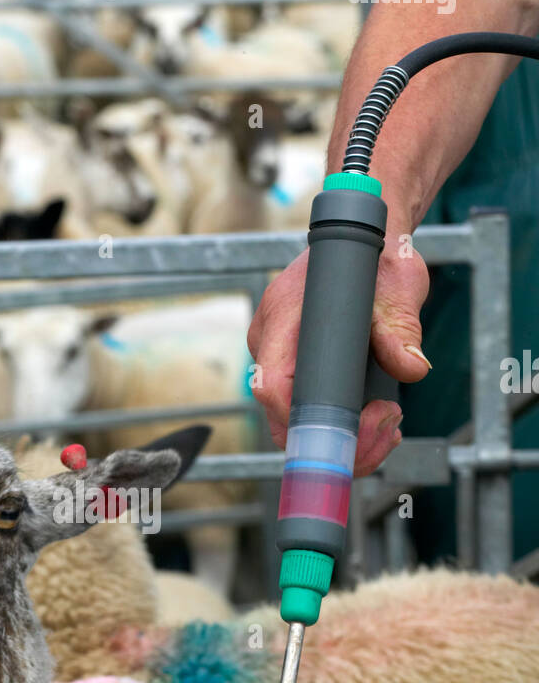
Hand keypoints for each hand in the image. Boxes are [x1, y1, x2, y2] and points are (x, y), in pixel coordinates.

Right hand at [247, 236, 430, 476]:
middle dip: (335, 438)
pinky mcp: (295, 370)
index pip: (271, 385)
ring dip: (345, 436)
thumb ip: (401, 328)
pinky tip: (378, 424)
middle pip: (284, 416)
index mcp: (282, 316)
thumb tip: (411, 368)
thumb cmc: (378, 258)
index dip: (306, 419)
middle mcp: (270, 343)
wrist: (370, 245)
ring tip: (390, 425)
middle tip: (387, 429)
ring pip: (297, 421)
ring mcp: (279, 359)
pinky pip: (307, 410)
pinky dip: (342, 426)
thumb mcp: (399, 287)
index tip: (358, 422)